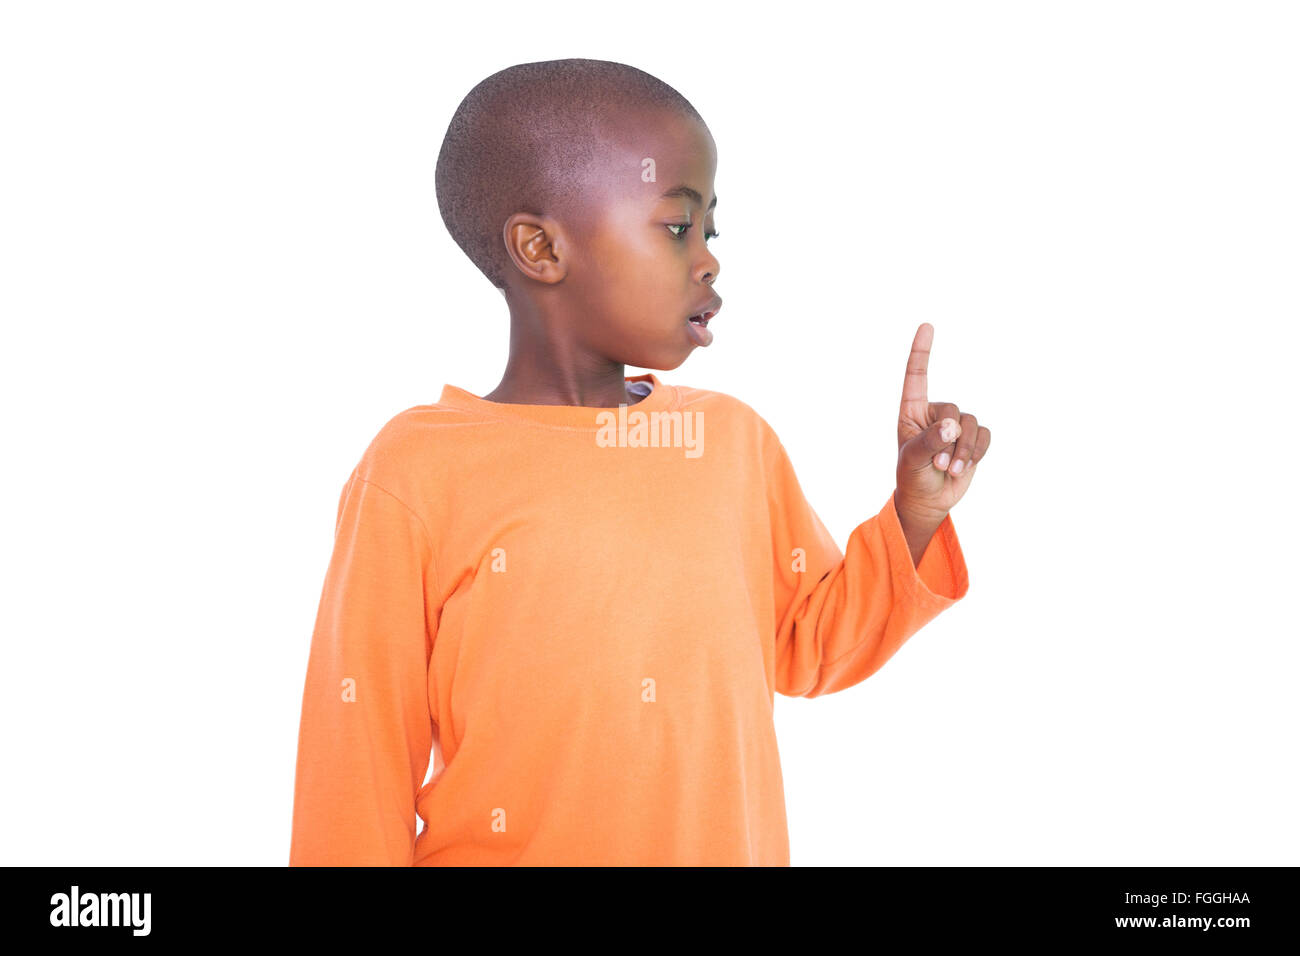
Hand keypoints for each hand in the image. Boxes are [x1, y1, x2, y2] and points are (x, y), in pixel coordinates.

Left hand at [895, 322, 990, 531]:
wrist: (928, 499)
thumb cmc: (911, 476)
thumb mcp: (913, 460)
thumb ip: (930, 441)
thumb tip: (953, 426)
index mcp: (912, 410)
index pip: (917, 376)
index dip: (922, 351)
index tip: (927, 325)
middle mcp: (935, 413)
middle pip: (953, 410)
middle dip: (948, 441)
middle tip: (936, 464)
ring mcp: (956, 425)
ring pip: (970, 425)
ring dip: (963, 451)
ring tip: (948, 470)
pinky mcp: (973, 439)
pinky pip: (984, 436)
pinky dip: (977, 453)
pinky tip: (964, 468)